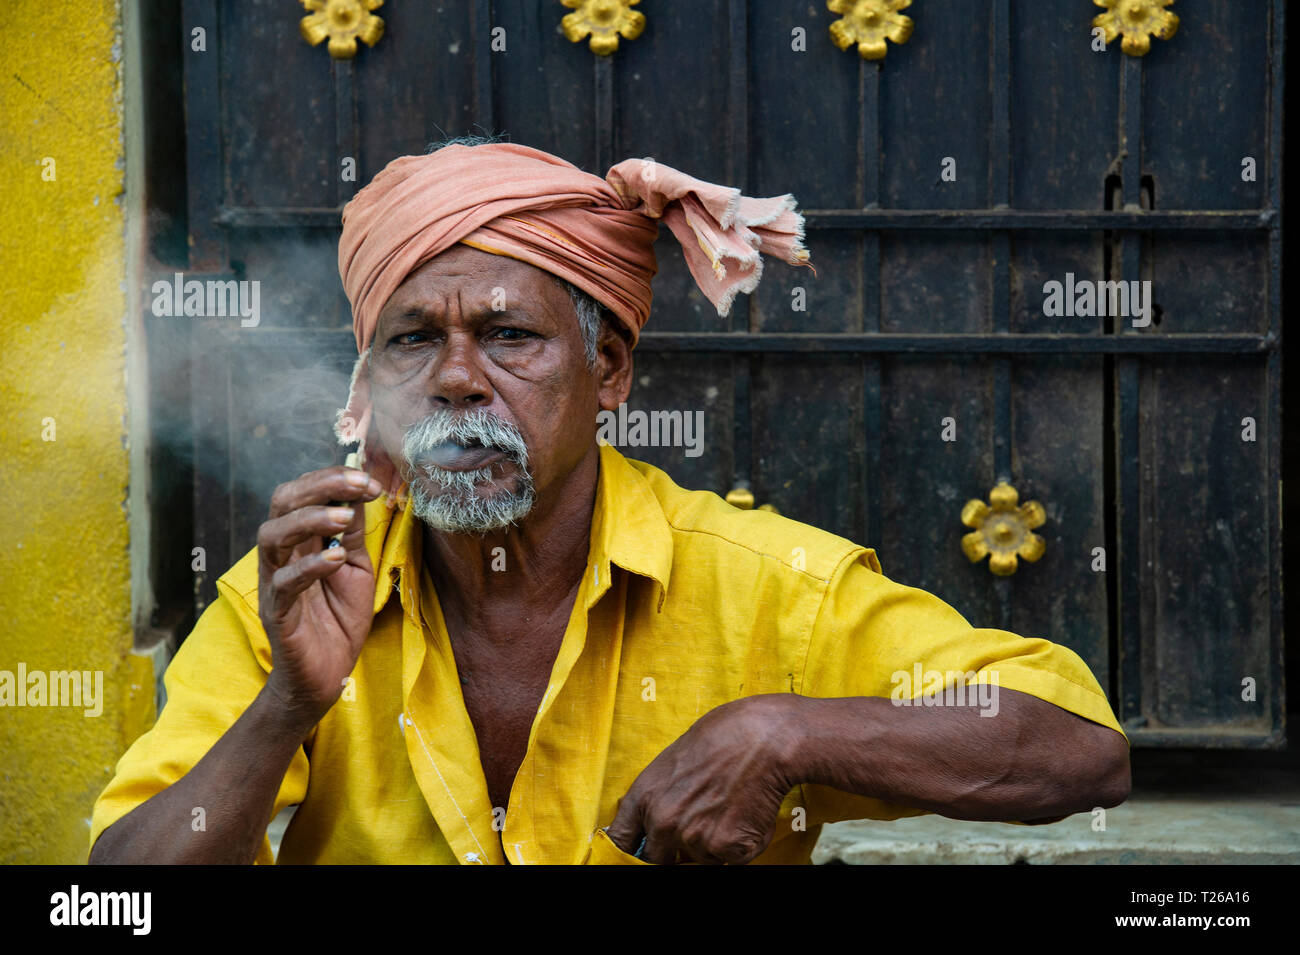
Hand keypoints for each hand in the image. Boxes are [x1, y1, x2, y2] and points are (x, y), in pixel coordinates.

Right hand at [257, 463, 383, 725]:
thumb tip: (358, 494)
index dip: (332, 479)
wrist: (327, 675)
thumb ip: (351, 535)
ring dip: (310, 519)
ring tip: (343, 516)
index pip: (303, 493)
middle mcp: (282, 553)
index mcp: (301, 539)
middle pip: (282, 502)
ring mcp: (275, 581)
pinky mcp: (277, 612)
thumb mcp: (354, 568)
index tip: (369, 481)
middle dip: (320, 485)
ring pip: (273, 536)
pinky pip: (284, 583)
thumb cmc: (339, 618)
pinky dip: (309, 567)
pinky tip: (335, 559)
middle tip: (358, 484)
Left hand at [605, 694, 802, 863]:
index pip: (621, 840)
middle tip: (696, 827)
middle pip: (658, 859)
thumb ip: (661, 794)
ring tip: (729, 806)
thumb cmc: (722, 736)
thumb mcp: (672, 759)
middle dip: (674, 851)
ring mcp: (696, 839)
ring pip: (700, 858)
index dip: (630, 849)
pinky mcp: (728, 849)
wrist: (764, 739)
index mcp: (645, 796)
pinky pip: (730, 859)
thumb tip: (657, 817)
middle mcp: (664, 822)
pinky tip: (745, 813)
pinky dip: (740, 844)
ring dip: (713, 842)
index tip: (639, 853)